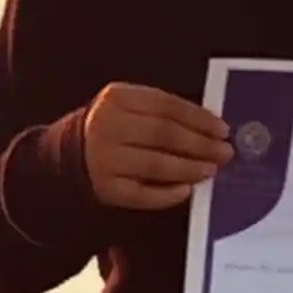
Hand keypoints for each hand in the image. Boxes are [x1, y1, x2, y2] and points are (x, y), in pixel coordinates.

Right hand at [84, 82, 233, 209]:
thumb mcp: (132, 106)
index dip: (199, 118)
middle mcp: (108, 126)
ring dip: (189, 168)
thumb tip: (211, 129)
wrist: (68, 152)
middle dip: (200, 144)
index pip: (167, 106)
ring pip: (156, 164)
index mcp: (118, 98)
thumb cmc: (114, 126)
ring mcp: (104, 159)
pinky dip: (167, 194)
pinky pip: (142, 194)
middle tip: (224, 152)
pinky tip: (186, 190)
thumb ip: (165, 112)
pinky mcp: (105, 188)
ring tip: (210, 170)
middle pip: (164, 134)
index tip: (223, 129)